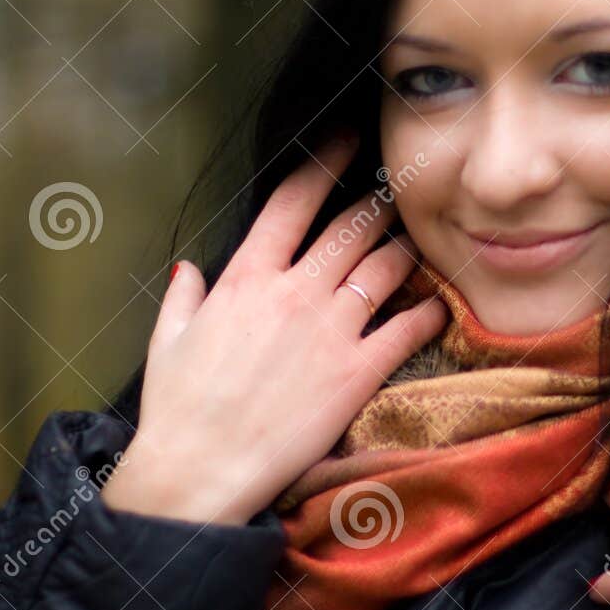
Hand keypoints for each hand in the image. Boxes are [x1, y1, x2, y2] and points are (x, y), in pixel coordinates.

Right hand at [101, 130, 447, 526]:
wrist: (201, 471)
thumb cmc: (179, 411)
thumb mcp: (168, 343)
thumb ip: (184, 298)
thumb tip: (189, 270)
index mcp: (246, 278)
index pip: (294, 200)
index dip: (326, 160)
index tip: (348, 138)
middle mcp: (294, 293)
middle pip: (351, 225)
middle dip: (381, 199)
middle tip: (402, 185)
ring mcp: (330, 330)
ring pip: (386, 266)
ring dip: (408, 247)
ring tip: (421, 238)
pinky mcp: (357, 372)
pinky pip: (407, 327)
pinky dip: (430, 310)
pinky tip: (440, 304)